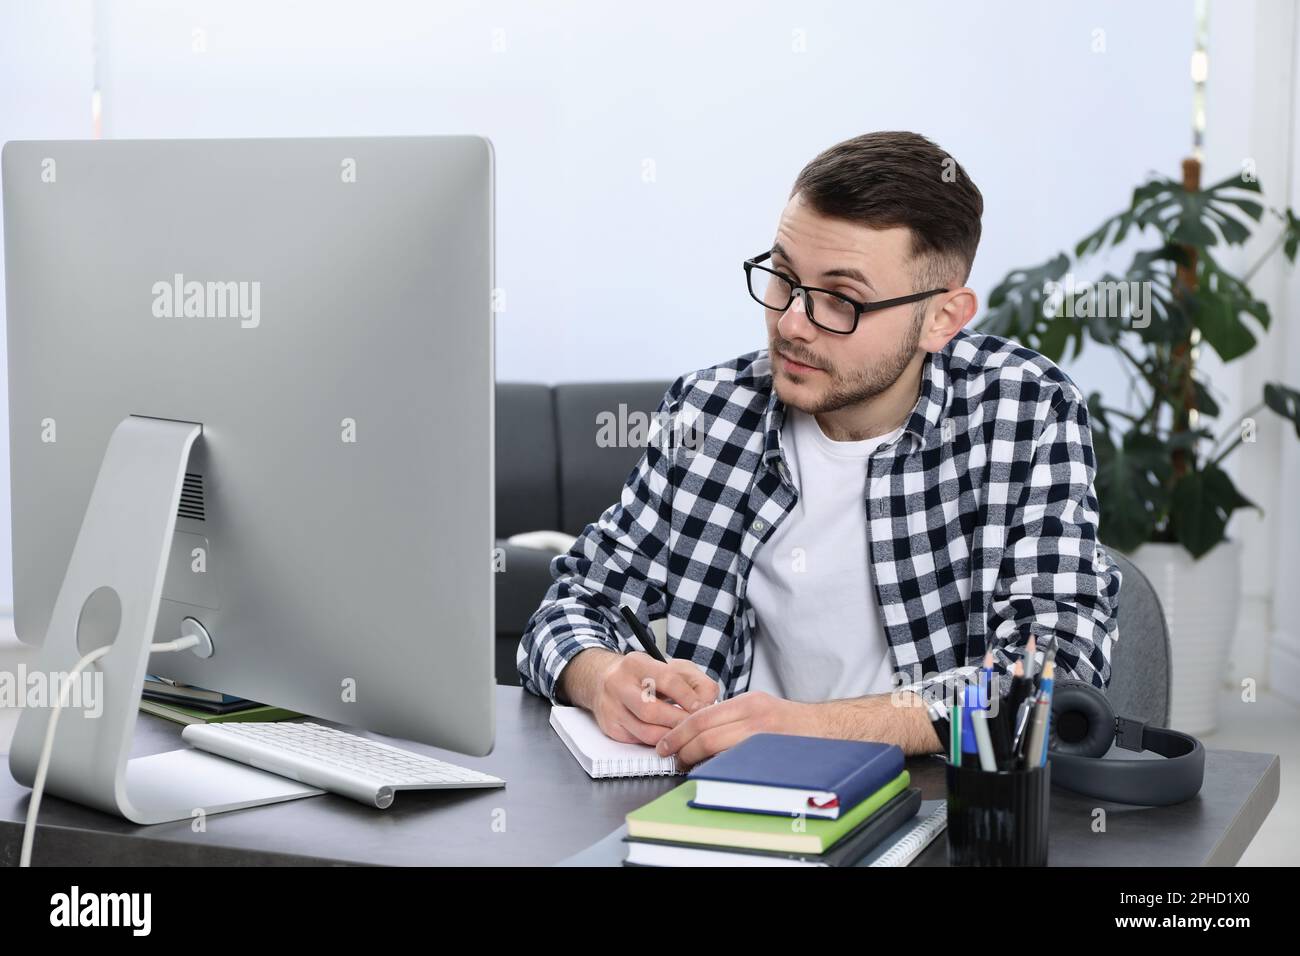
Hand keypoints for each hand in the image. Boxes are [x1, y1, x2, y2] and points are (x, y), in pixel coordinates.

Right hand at [590, 652, 719, 746]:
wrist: (606, 679)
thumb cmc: (647, 675)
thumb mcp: (673, 668)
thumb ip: (696, 682)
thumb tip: (707, 704)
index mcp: (636, 664)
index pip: (667, 680)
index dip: (689, 698)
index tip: (704, 708)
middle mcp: (618, 684)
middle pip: (652, 710)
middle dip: (679, 722)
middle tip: (697, 728)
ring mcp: (611, 708)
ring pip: (645, 732)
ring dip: (671, 737)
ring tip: (686, 735)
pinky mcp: (610, 727)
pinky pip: (638, 742)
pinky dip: (658, 743)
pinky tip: (669, 738)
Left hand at [654, 690, 819, 766]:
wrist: (829, 732)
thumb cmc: (792, 725)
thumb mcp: (760, 710)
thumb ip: (732, 718)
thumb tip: (698, 734)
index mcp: (749, 702)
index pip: (702, 715)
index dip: (679, 732)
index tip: (667, 744)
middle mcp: (755, 715)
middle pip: (705, 731)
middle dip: (681, 747)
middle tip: (671, 757)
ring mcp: (764, 736)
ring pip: (717, 747)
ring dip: (696, 759)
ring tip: (687, 766)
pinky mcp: (771, 755)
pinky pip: (736, 764)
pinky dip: (718, 769)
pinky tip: (712, 774)